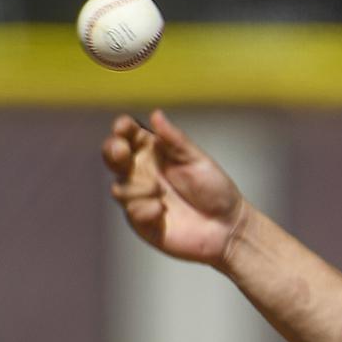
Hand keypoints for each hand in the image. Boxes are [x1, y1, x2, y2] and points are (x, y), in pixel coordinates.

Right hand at [101, 110, 248, 267]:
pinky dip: (144, 210)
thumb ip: (176, 140)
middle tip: (123, 152)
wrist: (229, 227)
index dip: (121, 127)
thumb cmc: (215, 190)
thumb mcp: (198, 160)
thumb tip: (156, 114)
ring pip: (119, 188)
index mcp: (153, 152)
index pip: (128, 134)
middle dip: (112, 150)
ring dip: (137, 187)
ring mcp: (141, 198)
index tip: (124, 126)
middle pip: (112, 156)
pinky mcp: (143, 222)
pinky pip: (132, 212)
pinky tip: (161, 211)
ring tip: (159, 192)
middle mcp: (142, 173)